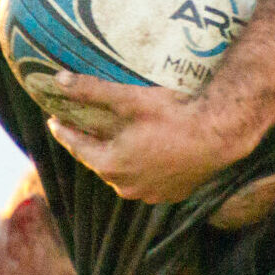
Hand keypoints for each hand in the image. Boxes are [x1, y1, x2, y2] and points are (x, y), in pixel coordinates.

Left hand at [39, 73, 250, 203]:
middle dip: (92, 144)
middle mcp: (127, 186)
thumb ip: (92, 90)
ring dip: (119, 158)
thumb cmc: (173, 115)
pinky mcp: (173, 193)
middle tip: (84, 127)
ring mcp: (151, 194)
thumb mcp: (129, 99)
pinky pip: (149, 180)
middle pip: (100, 162)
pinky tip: (148, 152)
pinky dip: (143, 167)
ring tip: (117, 139)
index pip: (77, 147)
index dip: (65, 132)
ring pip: (125, 173)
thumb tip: (58, 80)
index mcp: (111, 165)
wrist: (220, 135)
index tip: (54, 120)